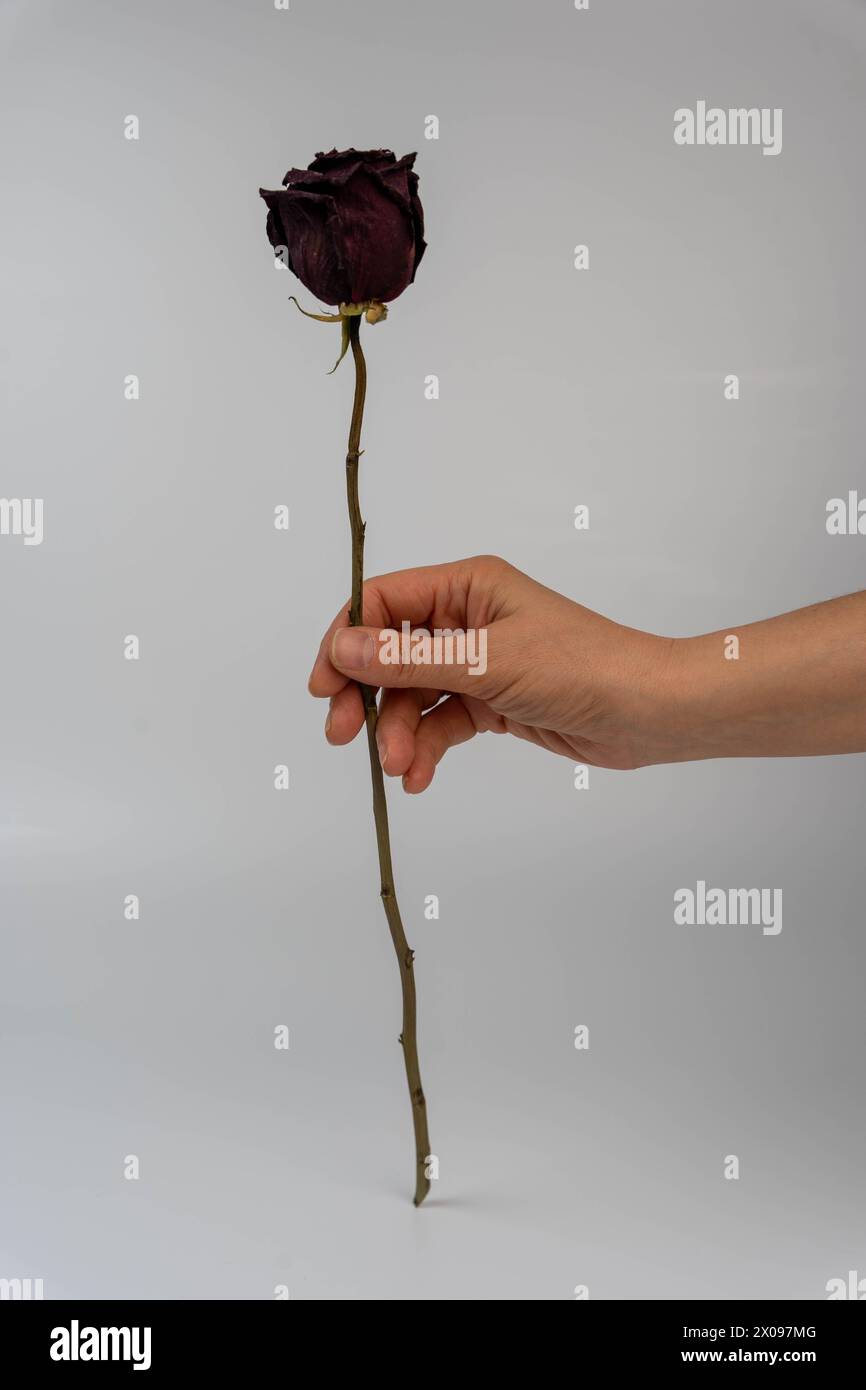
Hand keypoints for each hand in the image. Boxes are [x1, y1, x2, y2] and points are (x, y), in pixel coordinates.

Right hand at [307, 555, 672, 790]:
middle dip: (367, 696)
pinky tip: (420, 777)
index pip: (382, 602)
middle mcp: (467, 618)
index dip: (346, 640)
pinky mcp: (494, 701)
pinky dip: (428, 748)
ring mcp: (480, 662)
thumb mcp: (486, 663)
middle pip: (390, 653)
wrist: (647, 712)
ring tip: (399, 769)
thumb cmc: (578, 667)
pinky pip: (443, 722)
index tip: (325, 687)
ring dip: (400, 732)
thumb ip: (409, 660)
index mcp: (466, 585)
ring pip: (415, 695)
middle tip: (344, 736)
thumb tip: (342, 649)